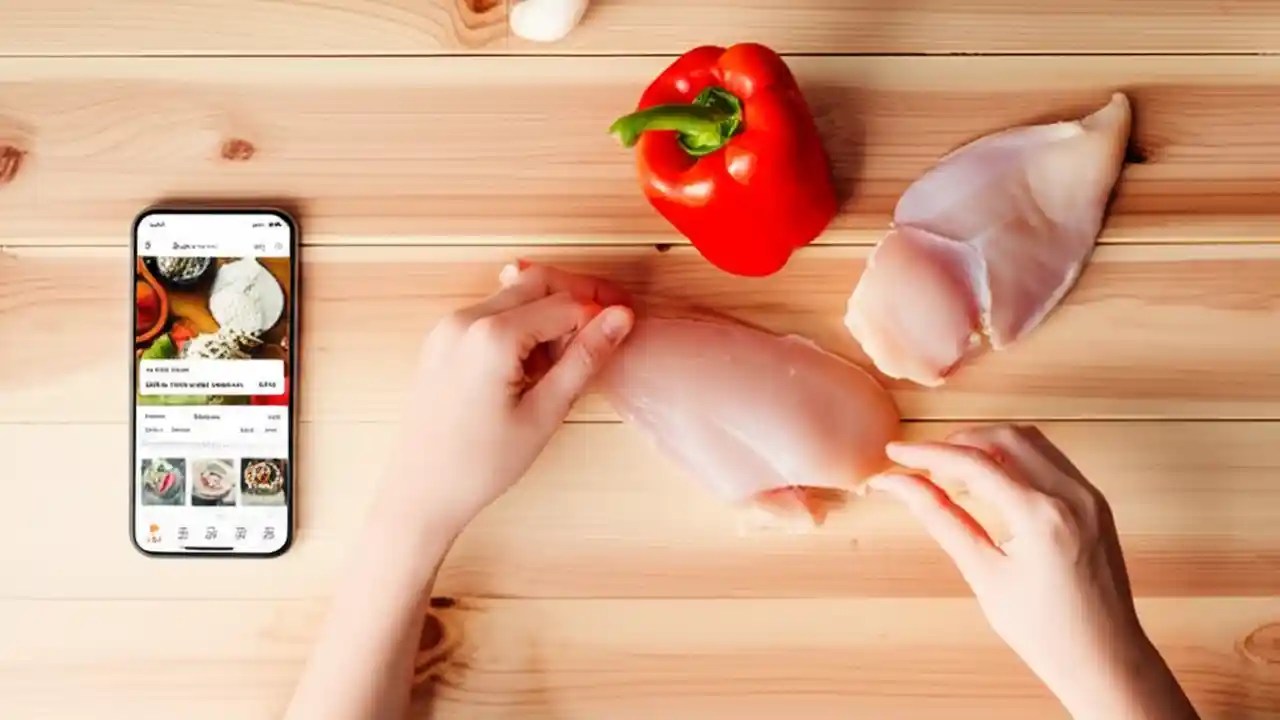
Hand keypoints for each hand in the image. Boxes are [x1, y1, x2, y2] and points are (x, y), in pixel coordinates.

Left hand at [376, 262, 634, 543]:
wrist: (421, 491)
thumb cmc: (482, 464)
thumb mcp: (544, 413)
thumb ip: (584, 359)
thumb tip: (621, 318)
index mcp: (492, 335)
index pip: (566, 303)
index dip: (601, 313)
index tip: (626, 327)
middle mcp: (465, 319)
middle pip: (537, 283)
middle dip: (577, 299)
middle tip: (606, 329)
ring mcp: (449, 327)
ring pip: (514, 295)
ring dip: (548, 312)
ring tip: (566, 359)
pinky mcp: (442, 340)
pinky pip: (491, 314)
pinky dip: (520, 325)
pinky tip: (533, 364)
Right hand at [873, 424, 1197, 719]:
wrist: (1105, 661)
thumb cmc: (1046, 632)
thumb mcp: (983, 574)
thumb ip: (941, 519)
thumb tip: (901, 486)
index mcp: (1041, 517)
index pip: (973, 463)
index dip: (927, 453)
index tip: (896, 454)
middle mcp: (1071, 496)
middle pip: (1003, 437)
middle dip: (957, 441)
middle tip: (921, 460)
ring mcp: (1089, 496)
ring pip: (1030, 442)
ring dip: (987, 444)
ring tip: (952, 469)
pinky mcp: (1095, 503)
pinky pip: (1050, 460)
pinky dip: (1014, 458)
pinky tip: (990, 481)